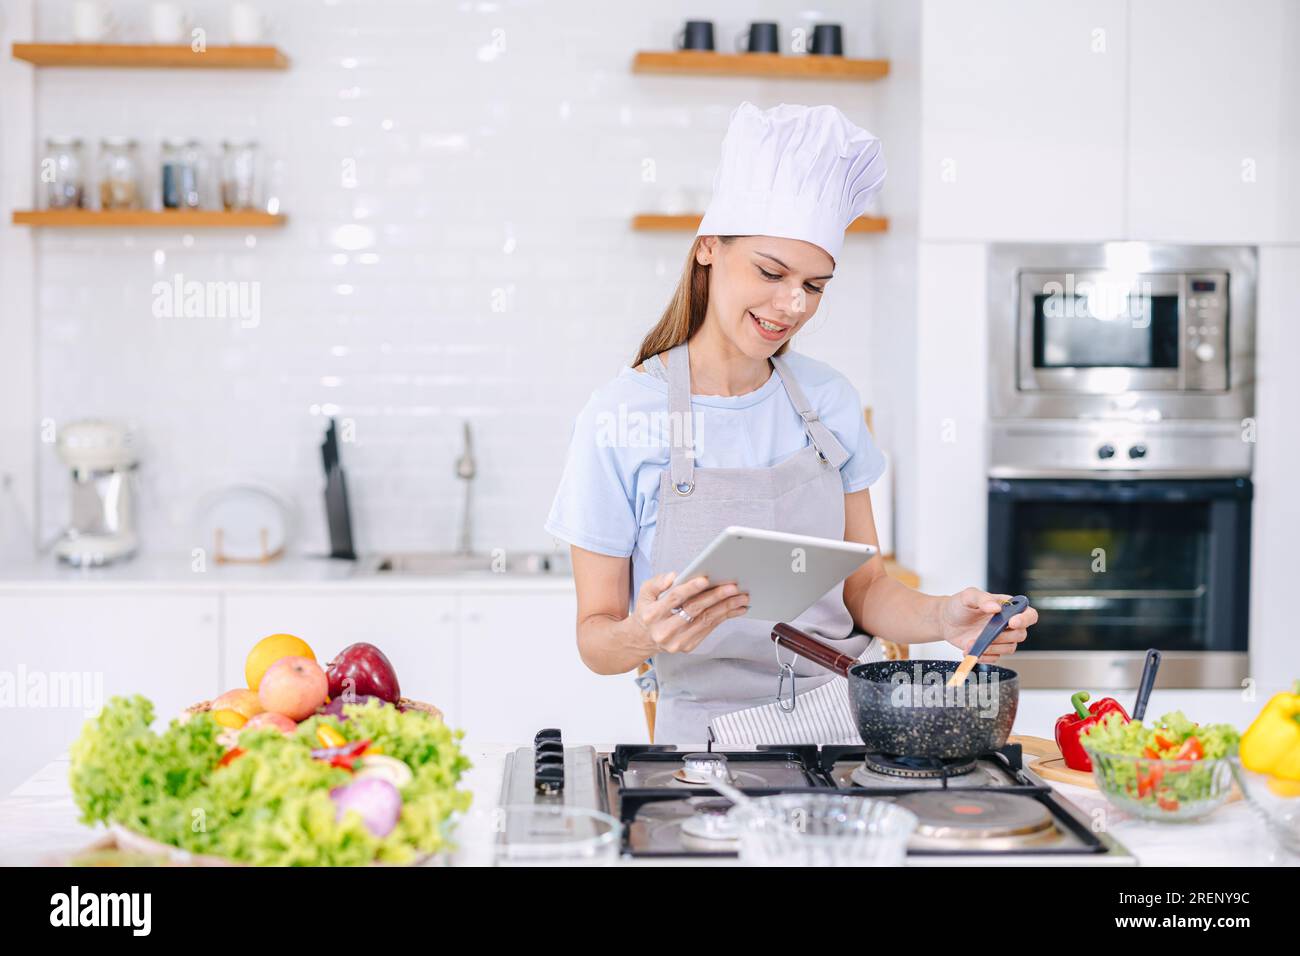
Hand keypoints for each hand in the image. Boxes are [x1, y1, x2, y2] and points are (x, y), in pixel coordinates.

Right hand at [625, 571, 749, 655]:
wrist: (642, 639)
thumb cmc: (646, 611)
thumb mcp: (644, 593)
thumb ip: (657, 583)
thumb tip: (673, 576)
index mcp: (652, 615)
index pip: (674, 598)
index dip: (691, 588)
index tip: (706, 579)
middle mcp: (664, 630)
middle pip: (694, 610)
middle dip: (716, 597)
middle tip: (733, 587)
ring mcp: (677, 641)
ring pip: (706, 621)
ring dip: (726, 608)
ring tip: (741, 598)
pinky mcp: (687, 646)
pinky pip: (709, 629)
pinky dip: (723, 618)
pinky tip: (735, 609)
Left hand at [940, 588, 1037, 661]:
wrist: (945, 620)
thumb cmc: (959, 605)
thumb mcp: (968, 596)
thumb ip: (982, 598)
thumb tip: (995, 607)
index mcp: (1008, 608)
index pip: (1029, 614)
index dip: (1025, 619)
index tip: (1011, 622)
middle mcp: (1007, 624)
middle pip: (1021, 634)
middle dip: (1003, 637)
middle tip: (986, 635)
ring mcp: (1000, 638)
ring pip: (1009, 648)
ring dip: (992, 648)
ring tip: (971, 643)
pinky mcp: (992, 649)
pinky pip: (996, 657)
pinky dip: (984, 656)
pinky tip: (970, 650)